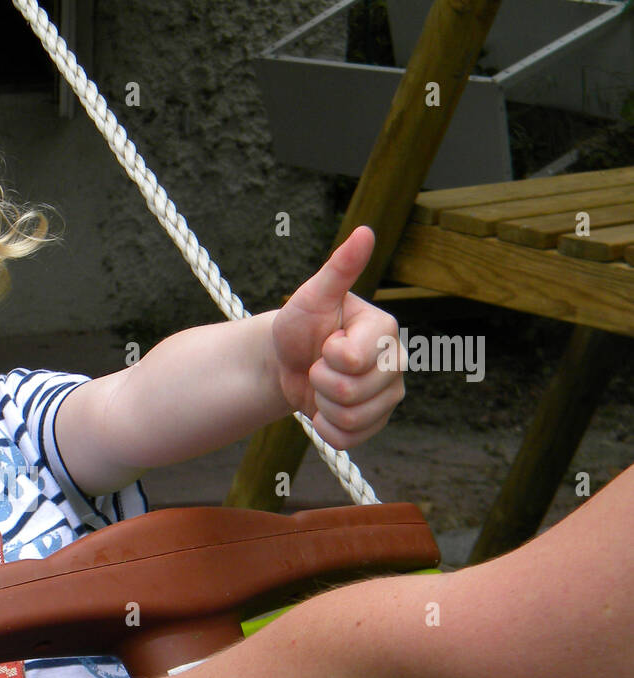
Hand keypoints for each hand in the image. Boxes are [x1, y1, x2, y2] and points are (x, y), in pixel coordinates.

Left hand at [271, 226, 404, 449]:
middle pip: (353, 393)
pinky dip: (327, 429)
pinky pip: (350, 440)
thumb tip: (366, 231)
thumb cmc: (299, 325)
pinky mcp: (375, 421)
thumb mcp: (312, 296)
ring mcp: (388, 395)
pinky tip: (323, 410)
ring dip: (323, 405)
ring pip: (353, 419)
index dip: (327, 356)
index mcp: (385, 330)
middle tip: (318, 364)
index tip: (324, 342)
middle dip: (321, 382)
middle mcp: (396, 362)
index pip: (353, 360)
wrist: (285, 362)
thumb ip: (340, 268)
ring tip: (321, 385)